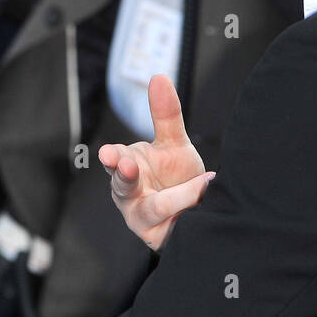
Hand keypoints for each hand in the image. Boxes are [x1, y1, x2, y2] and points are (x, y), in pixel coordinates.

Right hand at [98, 75, 214, 251]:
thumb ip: (165, 114)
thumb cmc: (174, 176)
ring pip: (152, 211)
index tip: (111, 153)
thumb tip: (158, 76)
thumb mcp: (173, 143)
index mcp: (126, 169)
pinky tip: (204, 206)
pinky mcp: (160, 240)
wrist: (194, 213)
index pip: (115, 160)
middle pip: (122, 188)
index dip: (113, 157)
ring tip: (200, 185)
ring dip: (174, 199)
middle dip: (124, 176)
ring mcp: (143, 221)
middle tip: (127, 164)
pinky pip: (172, 231)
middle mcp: (129, 196)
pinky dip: (188, 217)